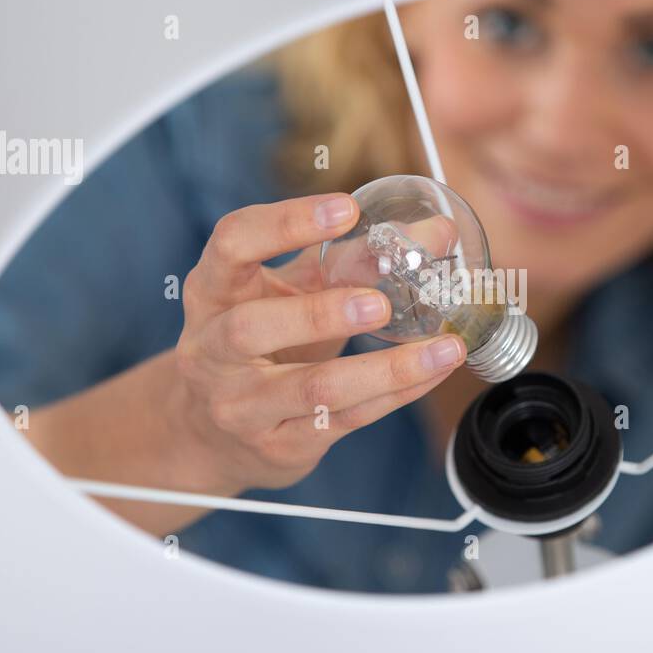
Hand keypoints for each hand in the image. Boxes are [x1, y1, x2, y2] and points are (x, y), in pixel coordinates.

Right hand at [170, 192, 466, 494]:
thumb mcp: (288, 295)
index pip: (232, 243)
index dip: (284, 222)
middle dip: (318, 313)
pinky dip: (397, 394)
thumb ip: (349, 260)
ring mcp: (241, 405)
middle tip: (379, 303)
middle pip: (251, 327)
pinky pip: (346, 418)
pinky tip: (433, 372)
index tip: (347, 207)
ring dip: (383, 369)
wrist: (211, 434)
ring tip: (441, 348)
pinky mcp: (279, 445)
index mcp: (212, 291)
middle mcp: (212, 349)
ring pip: (311, 388)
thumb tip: (434, 232)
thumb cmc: (259, 346)